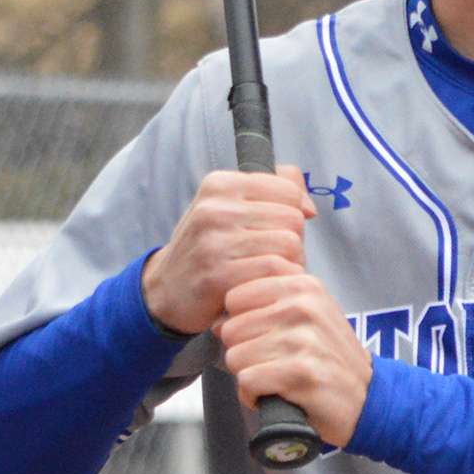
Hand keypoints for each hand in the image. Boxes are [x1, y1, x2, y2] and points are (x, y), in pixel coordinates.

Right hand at [141, 166, 316, 335]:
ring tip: (272, 271)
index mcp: (220, 184)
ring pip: (288, 244)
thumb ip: (273, 191)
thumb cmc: (208, 247)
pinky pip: (274, 270)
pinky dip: (279, 281)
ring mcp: (215, 240)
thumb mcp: (230, 208)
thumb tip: (309, 207)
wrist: (165, 289)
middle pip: (292, 219)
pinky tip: (266, 285)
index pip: (288, 190)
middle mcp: (215, 207)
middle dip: (294, 242)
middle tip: (277, 257)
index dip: (294, 213)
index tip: (279, 230)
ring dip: (291, 264)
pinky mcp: (218, 273)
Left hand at [216, 273, 373, 447]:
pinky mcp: (301, 373)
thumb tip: (217, 323)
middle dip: (243, 353)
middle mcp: (303, 305)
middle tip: (272, 364)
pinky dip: (255, 396)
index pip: (235, 296)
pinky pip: (247, 382)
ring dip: (249, 376)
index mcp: (302, 285)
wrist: (367, 398)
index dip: (242, 324)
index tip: (266, 339)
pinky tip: (278, 395)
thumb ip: (266, 307)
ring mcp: (303, 339)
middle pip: (231, 329)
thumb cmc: (327, 358)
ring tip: (278, 379)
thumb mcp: (307, 316)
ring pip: (235, 357)